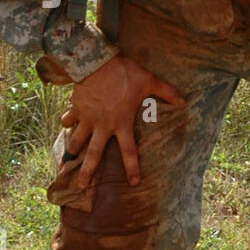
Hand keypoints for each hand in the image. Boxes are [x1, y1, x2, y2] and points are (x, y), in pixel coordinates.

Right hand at [60, 56, 185, 187]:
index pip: (129, 152)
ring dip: (72, 150)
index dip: (132, 168)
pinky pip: (68, 119)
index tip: (133, 183)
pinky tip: (65, 125)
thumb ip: (166, 92)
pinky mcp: (76, 108)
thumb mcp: (149, 81)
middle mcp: (102, 125)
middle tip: (82, 187)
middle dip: (87, 172)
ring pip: (77, 140)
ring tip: (67, 161)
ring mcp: (87, 118)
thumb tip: (183, 100)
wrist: (96, 62)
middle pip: (93, 154)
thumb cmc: (124, 73)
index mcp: (121, 123)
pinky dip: (66, 122)